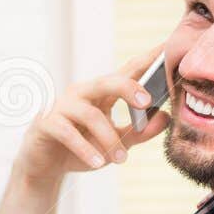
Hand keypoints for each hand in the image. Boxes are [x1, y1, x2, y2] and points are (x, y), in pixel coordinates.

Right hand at [14, 43, 171, 184]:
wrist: (45, 165)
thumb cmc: (82, 147)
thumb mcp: (116, 142)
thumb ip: (140, 131)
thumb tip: (167, 117)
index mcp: (102, 92)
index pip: (128, 71)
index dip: (147, 59)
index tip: (168, 48)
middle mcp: (83, 93)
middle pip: (107, 81)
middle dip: (128, 88)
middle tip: (147, 102)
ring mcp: (63, 106)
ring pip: (90, 115)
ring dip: (109, 139)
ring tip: (122, 159)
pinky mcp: (47, 123)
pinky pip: (68, 133)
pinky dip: (85, 149)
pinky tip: (97, 162)